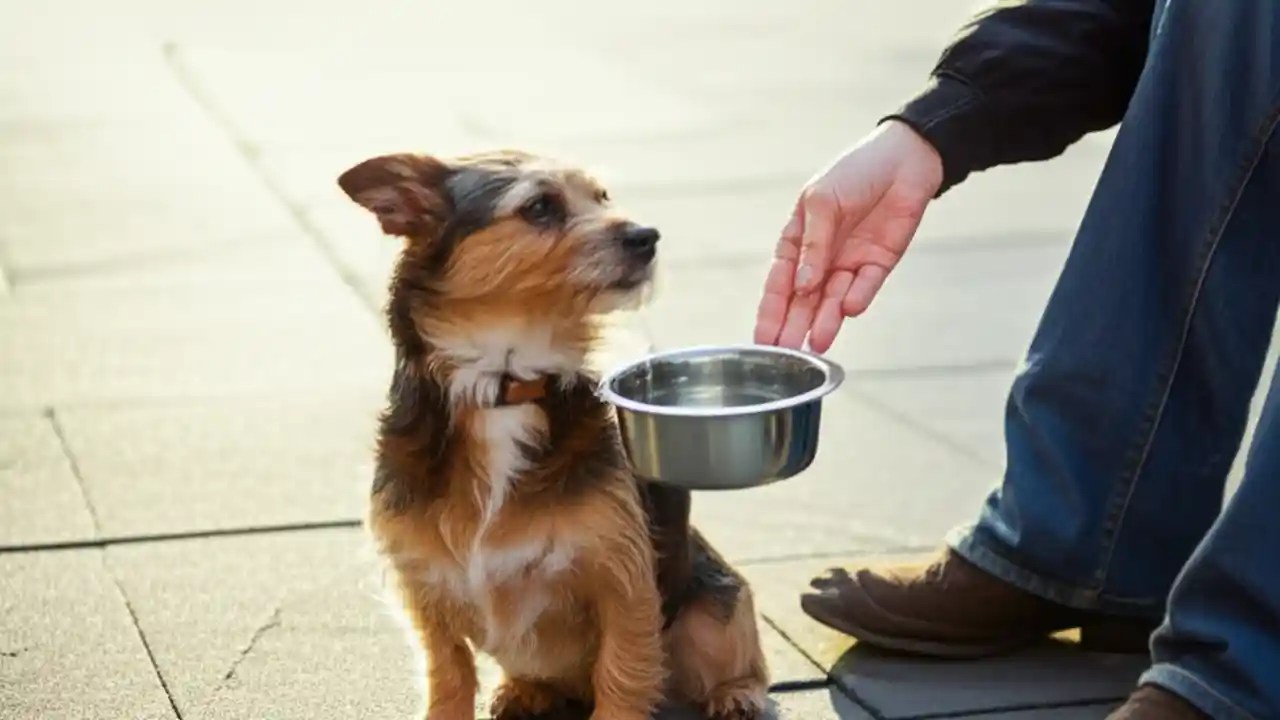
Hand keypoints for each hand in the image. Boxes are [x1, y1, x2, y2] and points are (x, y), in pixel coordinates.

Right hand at [754, 120, 942, 351]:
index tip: (761, 339)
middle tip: (785, 354)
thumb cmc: (854, 171)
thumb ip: (813, 245)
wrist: (905, 157)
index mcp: (798, 239)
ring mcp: (849, 262)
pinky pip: (865, 286)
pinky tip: (848, 308)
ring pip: (832, 299)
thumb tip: (802, 285)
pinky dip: (858, 296)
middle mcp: (821, 257)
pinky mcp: (878, 263)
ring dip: (824, 320)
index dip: (770, 311)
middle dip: (793, 326)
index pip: (779, 282)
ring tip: (816, 344)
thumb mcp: (823, 201)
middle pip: (803, 300)